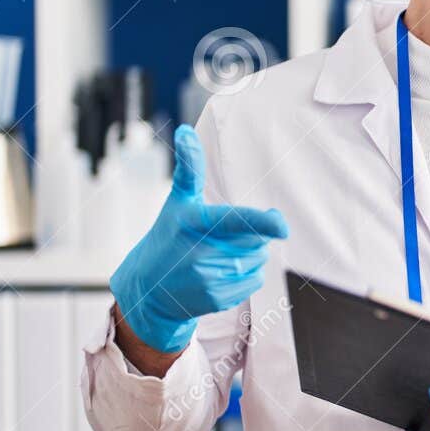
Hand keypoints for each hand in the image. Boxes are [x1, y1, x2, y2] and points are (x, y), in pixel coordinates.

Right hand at [109, 125, 288, 353]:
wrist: (149, 290)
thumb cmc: (169, 237)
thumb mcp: (177, 202)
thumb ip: (190, 169)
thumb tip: (184, 132)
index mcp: (194, 223)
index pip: (234, 219)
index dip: (262, 222)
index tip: (281, 225)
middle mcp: (201, 252)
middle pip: (255, 238)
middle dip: (249, 234)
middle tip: (222, 237)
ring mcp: (210, 278)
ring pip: (258, 258)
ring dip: (249, 254)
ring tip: (218, 255)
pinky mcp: (219, 299)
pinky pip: (254, 280)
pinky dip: (246, 274)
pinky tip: (221, 273)